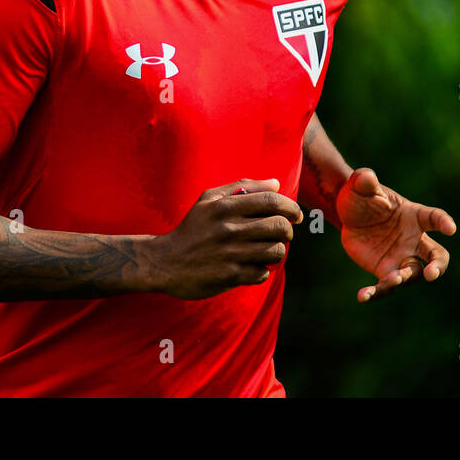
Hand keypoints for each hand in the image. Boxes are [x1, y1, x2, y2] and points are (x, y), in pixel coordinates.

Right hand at [150, 179, 303, 299]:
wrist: (164, 262)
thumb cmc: (192, 228)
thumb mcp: (209, 199)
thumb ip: (243, 187)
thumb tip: (277, 183)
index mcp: (225, 206)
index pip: (272, 201)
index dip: (291, 207)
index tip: (296, 215)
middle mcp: (229, 228)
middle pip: (279, 226)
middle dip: (288, 230)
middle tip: (283, 234)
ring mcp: (230, 253)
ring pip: (275, 251)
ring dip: (276, 251)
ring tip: (267, 250)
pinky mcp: (229, 276)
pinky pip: (262, 273)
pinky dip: (262, 271)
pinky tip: (252, 267)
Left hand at [336, 167, 455, 302]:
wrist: (348, 214)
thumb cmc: (362, 196)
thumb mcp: (360, 186)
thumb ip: (365, 182)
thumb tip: (366, 176)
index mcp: (414, 215)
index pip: (434, 218)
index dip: (444, 223)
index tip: (451, 228)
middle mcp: (413, 240)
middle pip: (436, 256)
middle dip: (437, 266)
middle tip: (431, 273)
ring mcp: (401, 258)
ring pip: (411, 274)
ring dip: (404, 279)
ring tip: (392, 279)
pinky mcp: (384, 270)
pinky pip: (384, 286)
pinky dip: (375, 293)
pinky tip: (363, 296)